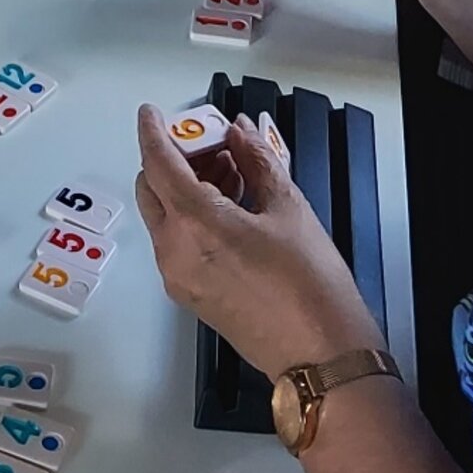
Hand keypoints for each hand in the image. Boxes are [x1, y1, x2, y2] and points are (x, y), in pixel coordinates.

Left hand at [135, 106, 381, 381]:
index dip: (152, 132)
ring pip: (163, 214)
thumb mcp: (289, 208)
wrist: (321, 359)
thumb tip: (239, 132)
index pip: (157, 163)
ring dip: (184, 186)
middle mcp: (175, 250)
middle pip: (153, 188)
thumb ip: (257, 159)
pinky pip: (176, 239)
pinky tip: (229, 203)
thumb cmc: (312, 288)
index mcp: (197, 223)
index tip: (151, 113)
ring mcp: (178, 276)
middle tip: (212, 143)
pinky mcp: (189, 294)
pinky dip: (190, 214)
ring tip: (231, 169)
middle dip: (174, 158)